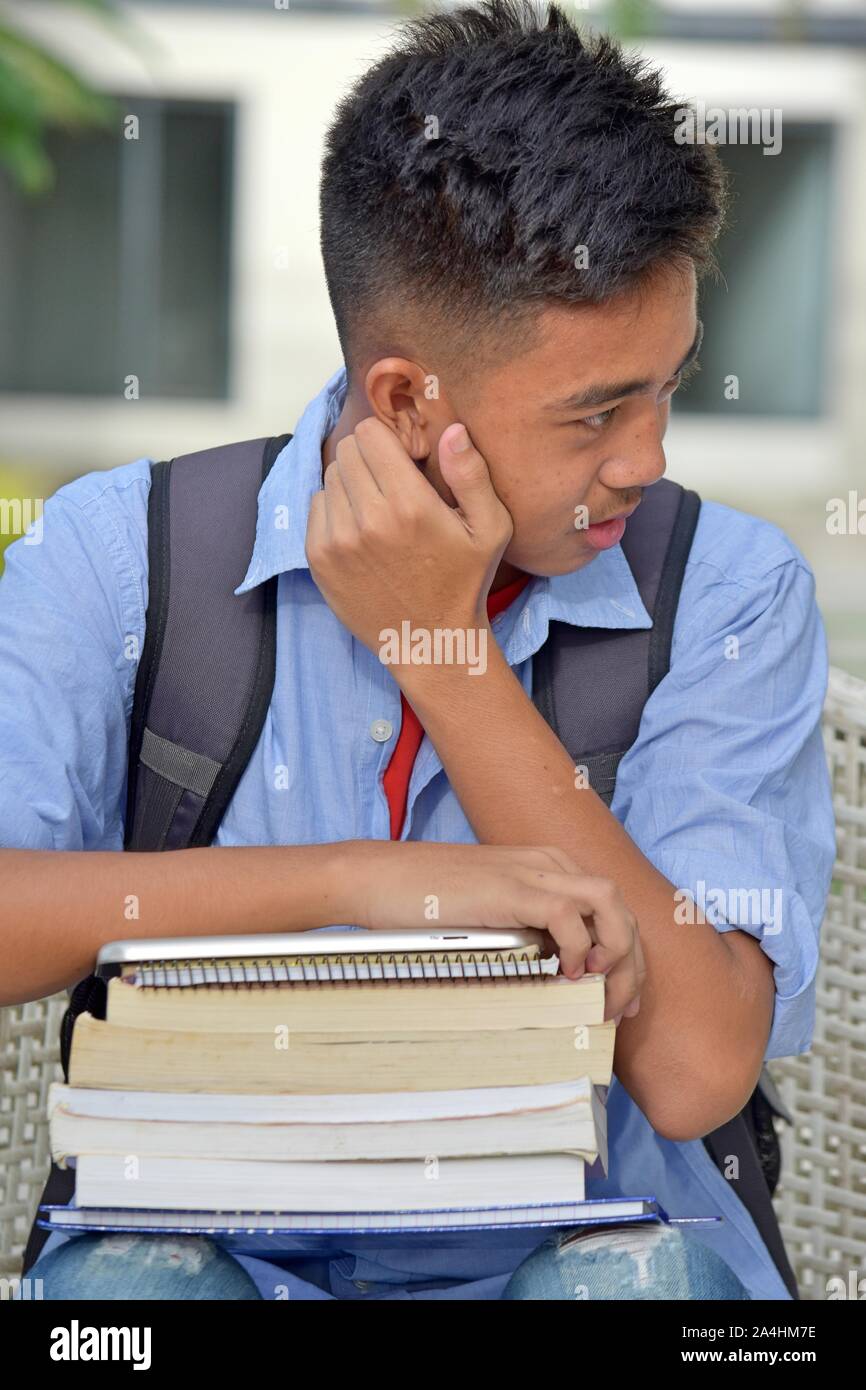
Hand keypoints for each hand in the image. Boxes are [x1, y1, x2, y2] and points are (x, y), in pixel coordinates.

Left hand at [305, 419, 512, 671]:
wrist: (430, 642)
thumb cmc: (464, 581)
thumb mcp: (490, 529)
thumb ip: (471, 474)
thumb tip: (452, 430)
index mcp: (410, 505)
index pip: (370, 434)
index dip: (387, 441)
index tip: (401, 461)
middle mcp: (368, 520)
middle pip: (347, 452)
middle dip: (368, 459)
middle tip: (390, 485)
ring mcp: (338, 541)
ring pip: (330, 477)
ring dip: (351, 484)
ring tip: (377, 510)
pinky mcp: (319, 559)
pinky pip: (316, 507)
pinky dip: (335, 510)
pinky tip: (360, 531)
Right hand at [341, 839, 643, 1020]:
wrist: (376, 878)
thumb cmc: (423, 903)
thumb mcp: (488, 916)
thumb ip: (523, 932)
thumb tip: (554, 976)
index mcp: (546, 868)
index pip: (612, 909)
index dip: (628, 956)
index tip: (618, 1000)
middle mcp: (547, 864)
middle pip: (620, 908)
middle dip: (631, 963)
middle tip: (617, 1009)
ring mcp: (530, 872)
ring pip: (608, 904)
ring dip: (615, 954)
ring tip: (598, 993)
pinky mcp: (509, 888)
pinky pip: (568, 915)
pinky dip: (577, 948)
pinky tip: (565, 975)